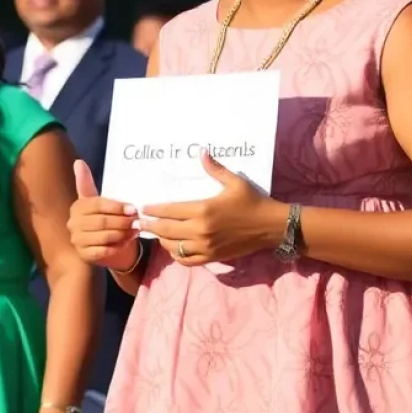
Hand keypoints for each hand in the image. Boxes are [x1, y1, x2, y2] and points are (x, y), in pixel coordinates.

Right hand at [66, 160, 140, 270]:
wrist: (104, 245)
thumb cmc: (103, 218)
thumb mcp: (98, 201)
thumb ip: (87, 183)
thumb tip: (78, 161)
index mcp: (77, 207)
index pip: (97, 204)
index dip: (116, 206)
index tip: (133, 209)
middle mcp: (73, 223)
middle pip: (102, 221)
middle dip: (122, 221)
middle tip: (137, 221)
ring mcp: (77, 240)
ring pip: (104, 236)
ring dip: (123, 234)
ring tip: (135, 230)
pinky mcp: (84, 255)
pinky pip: (104, 251)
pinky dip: (118, 247)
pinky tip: (126, 243)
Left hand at [142, 152, 284, 264]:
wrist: (271, 227)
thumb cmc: (253, 202)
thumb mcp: (235, 182)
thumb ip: (215, 169)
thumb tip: (202, 152)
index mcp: (203, 209)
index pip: (170, 211)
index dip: (154, 210)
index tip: (143, 208)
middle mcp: (201, 230)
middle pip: (166, 230)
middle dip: (151, 226)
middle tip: (140, 222)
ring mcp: (206, 246)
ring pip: (174, 247)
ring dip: (162, 240)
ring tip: (156, 233)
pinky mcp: (213, 257)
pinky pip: (187, 260)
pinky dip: (177, 255)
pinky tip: (174, 248)